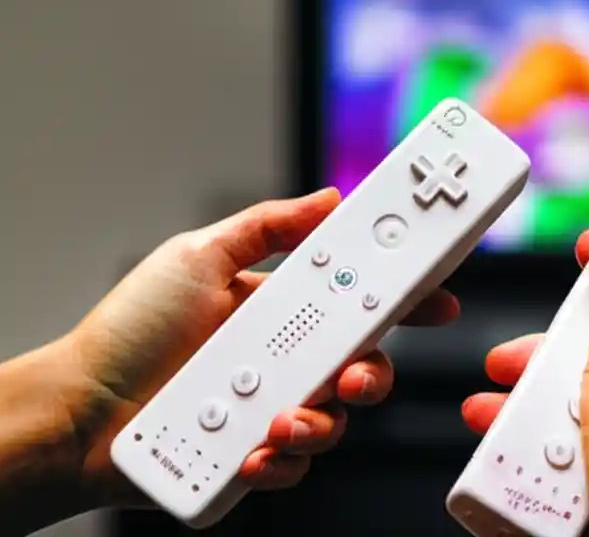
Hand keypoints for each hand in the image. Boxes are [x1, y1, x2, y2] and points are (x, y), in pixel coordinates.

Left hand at [58, 189, 459, 505]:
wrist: (77, 408)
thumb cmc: (128, 332)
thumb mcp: (197, 257)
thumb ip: (267, 227)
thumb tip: (327, 199)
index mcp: (283, 312)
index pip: (359, 302)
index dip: (404, 300)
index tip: (435, 297)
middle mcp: (287, 361)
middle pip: (364, 366)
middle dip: (375, 371)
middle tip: (354, 370)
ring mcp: (274, 410)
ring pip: (336, 420)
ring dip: (321, 421)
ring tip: (281, 418)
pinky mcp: (255, 457)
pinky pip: (294, 465)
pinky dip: (281, 459)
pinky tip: (254, 449)